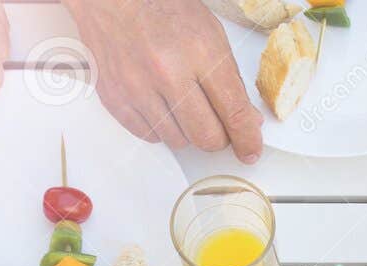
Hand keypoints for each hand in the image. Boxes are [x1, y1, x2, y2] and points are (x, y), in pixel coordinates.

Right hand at [64, 0, 263, 163]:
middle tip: (217, 124)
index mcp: (199, 50)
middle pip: (207, 138)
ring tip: (181, 101)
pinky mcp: (116, 99)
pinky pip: (150, 136)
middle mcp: (167, 72)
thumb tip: (247, 121)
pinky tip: (160, 102)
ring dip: (187, 130)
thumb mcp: (209, 33)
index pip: (234, 113)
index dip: (247, 139)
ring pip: (179, 141)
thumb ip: (230, 80)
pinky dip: (161, 127)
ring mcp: (138, 87)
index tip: (250, 151)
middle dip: (218, 137)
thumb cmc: (162, 9)